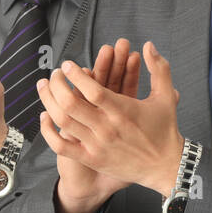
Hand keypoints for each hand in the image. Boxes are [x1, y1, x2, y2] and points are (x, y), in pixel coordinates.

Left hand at [40, 39, 182, 212]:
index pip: (93, 89)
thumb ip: (158, 69)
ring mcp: (97, 145)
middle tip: (54, 74)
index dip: (76, 74)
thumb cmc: (166, 130)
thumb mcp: (166, 96)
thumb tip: (148, 45)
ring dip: (48, 101)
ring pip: (62, 121)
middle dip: (57, 84)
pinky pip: (61, 146)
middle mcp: (107, 128)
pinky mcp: (92, 159)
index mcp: (124, 110)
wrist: (166, 167)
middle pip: (71, 103)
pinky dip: (48, 131)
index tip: (68, 65)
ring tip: (44, 87)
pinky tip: (44, 117)